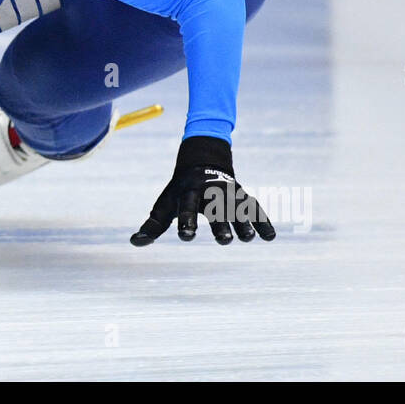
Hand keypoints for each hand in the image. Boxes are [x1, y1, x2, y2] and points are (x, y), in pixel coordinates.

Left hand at [131, 136, 275, 245]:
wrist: (203, 160)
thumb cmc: (180, 190)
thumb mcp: (165, 204)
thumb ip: (153, 225)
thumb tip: (134, 243)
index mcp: (189, 193)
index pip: (187, 207)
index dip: (186, 221)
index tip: (186, 236)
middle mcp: (210, 191)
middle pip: (216, 208)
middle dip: (220, 223)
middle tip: (224, 241)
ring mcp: (229, 193)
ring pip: (237, 207)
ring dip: (244, 222)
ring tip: (247, 239)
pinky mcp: (243, 196)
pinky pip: (255, 208)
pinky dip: (263, 221)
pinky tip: (270, 237)